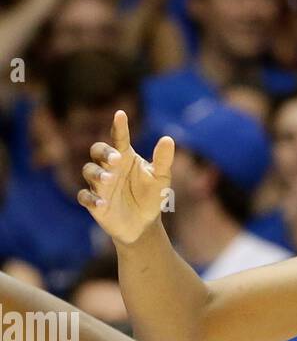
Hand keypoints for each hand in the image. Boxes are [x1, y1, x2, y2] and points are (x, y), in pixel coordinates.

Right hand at [77, 110, 174, 244]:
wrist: (144, 225)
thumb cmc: (151, 197)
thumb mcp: (161, 179)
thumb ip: (163, 160)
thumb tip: (168, 139)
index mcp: (125, 157)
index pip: (119, 138)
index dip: (119, 126)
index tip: (121, 114)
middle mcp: (109, 167)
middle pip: (97, 150)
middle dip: (104, 152)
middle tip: (116, 159)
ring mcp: (100, 184)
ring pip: (89, 171)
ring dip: (97, 174)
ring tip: (109, 180)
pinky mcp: (95, 203)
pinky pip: (84, 196)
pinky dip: (91, 199)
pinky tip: (102, 203)